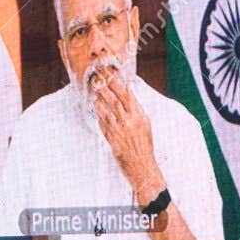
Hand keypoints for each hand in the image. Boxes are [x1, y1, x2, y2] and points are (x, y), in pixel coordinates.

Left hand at [92, 78, 165, 204]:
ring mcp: (119, 129)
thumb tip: (129, 91)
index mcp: (140, 116)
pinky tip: (94, 106)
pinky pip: (102, 122)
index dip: (118, 83)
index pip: (127, 95)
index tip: (111, 73)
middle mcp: (130, 121)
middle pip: (115, 99)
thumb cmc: (144, 145)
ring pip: (106, 109)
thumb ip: (136, 108)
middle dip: (106, 86)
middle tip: (98, 75)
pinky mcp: (111, 138)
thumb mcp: (145, 124)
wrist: (141, 165)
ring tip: (93, 88)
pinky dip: (98, 113)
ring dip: (99, 97)